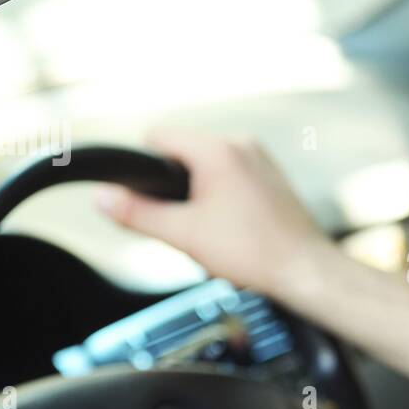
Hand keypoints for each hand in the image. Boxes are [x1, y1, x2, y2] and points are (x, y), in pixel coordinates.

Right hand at [96, 127, 333, 301]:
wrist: (307, 272)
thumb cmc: (254, 253)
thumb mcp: (183, 235)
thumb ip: (137, 214)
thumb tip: (101, 197)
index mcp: (218, 149)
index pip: (158, 136)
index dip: (143, 168)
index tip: (145, 198)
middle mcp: (242, 145)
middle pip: (183, 154)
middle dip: (174, 189)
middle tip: (184, 226)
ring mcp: (261, 160)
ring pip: (208, 169)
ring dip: (198, 198)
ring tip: (211, 234)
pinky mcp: (272, 179)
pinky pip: (232, 180)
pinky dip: (222, 202)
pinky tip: (232, 233)